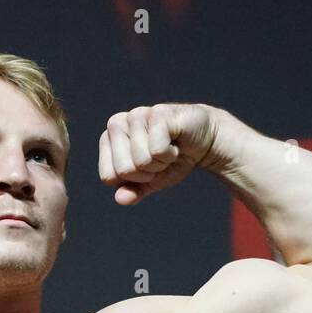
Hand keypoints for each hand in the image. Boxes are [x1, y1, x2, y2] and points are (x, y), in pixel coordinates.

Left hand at [98, 103, 219, 205]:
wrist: (204, 142)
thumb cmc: (172, 160)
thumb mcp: (150, 182)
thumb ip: (133, 191)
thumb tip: (120, 199)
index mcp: (107, 139)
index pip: (108, 177)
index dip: (131, 181)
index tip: (145, 169)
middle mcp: (117, 124)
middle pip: (123, 170)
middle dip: (147, 172)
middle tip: (158, 158)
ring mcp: (136, 115)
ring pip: (141, 160)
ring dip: (160, 162)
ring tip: (167, 149)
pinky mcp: (157, 113)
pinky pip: (157, 151)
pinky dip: (170, 154)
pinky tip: (175, 142)